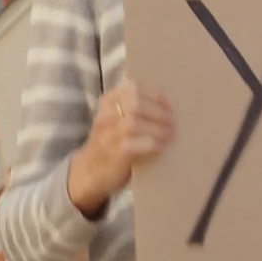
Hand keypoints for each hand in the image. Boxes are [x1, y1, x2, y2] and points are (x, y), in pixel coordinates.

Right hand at [67, 82, 174, 216]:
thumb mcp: (116, 120)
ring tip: (169, 135)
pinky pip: (133, 144)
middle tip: (172, 122)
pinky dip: (151, 144)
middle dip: (158, 111)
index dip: (154, 95)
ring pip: (133, 123)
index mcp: (108, 103)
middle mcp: (105, 117)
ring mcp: (108, 136)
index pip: (132, 88)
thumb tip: (168, 107)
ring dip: (157, 128)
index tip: (168, 104)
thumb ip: (134, 110)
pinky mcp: (114, 155)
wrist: (89, 172)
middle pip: (134, 103)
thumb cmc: (110, 143)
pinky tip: (160, 147)